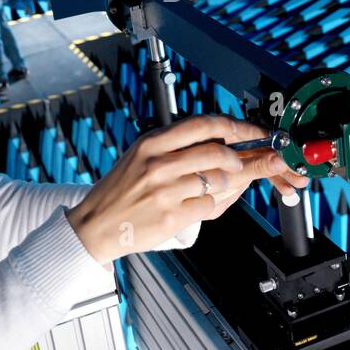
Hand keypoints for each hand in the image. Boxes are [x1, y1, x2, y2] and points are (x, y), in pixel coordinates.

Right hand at [66, 115, 310, 264]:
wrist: (95, 225)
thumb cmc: (121, 191)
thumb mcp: (141, 157)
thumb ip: (177, 146)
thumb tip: (223, 141)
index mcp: (152, 142)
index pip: (204, 124)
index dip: (236, 127)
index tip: (254, 132)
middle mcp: (158, 163)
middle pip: (218, 152)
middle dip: (242, 158)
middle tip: (246, 163)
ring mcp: (165, 190)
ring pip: (219, 180)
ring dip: (228, 184)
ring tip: (215, 186)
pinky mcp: (172, 215)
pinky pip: (210, 205)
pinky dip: (212, 204)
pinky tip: (199, 203)